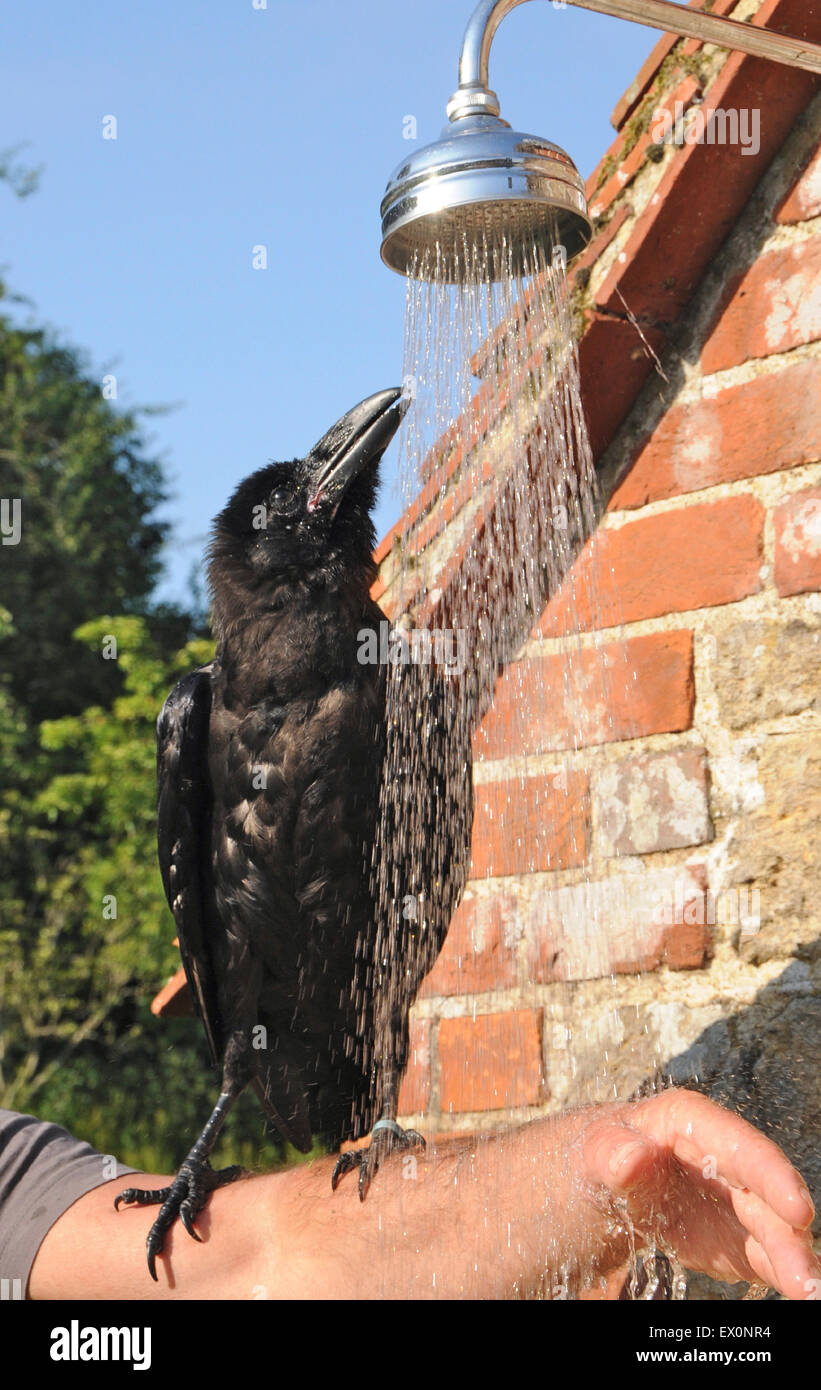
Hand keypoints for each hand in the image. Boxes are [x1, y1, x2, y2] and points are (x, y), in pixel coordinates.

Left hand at [577, 1088, 818, 1298]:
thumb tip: (631, 1156)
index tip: (799, 1211)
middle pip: (764, 1197)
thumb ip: (611, 1154)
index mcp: (692, 1123)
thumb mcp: (594, 1151)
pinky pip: (762, 1257)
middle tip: (808, 1278)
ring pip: (771, 1231)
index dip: (772, 1176)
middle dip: (789, 1238)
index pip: (739, 1146)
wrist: (604, 1183)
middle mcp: (726, 1159)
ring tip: (809, 1294)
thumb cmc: (602, 1156)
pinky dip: (780, 1275)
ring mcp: (734, 1199)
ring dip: (793, 1262)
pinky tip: (798, 1293)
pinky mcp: (735, 1236)